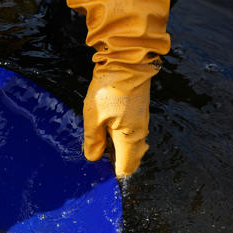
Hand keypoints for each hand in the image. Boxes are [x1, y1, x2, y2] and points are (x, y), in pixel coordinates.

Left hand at [67, 0, 180, 176]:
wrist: (127, 58)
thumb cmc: (109, 88)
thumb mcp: (93, 117)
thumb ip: (92, 141)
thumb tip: (93, 158)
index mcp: (130, 139)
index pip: (125, 169)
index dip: (111, 175)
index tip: (96, 173)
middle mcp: (140, 134)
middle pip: (128, 159)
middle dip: (112, 162)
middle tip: (93, 156)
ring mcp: (141, 123)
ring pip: (129, 146)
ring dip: (114, 148)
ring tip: (95, 142)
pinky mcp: (138, 112)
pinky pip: (129, 134)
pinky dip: (117, 137)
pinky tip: (103, 129)